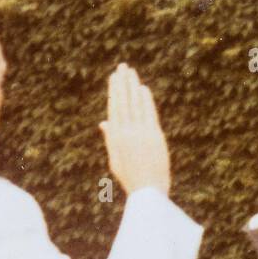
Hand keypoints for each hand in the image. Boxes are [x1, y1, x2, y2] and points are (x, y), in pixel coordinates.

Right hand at [100, 63, 169, 196]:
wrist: (148, 191)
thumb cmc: (132, 178)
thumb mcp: (116, 159)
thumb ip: (110, 138)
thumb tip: (103, 122)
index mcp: (115, 138)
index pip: (114, 108)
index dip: (114, 92)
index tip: (114, 78)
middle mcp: (126, 133)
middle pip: (123, 102)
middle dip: (122, 83)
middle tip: (122, 67)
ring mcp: (140, 133)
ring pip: (135, 104)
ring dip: (133, 86)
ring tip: (132, 72)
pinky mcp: (154, 136)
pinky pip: (149, 113)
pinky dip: (146, 100)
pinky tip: (143, 88)